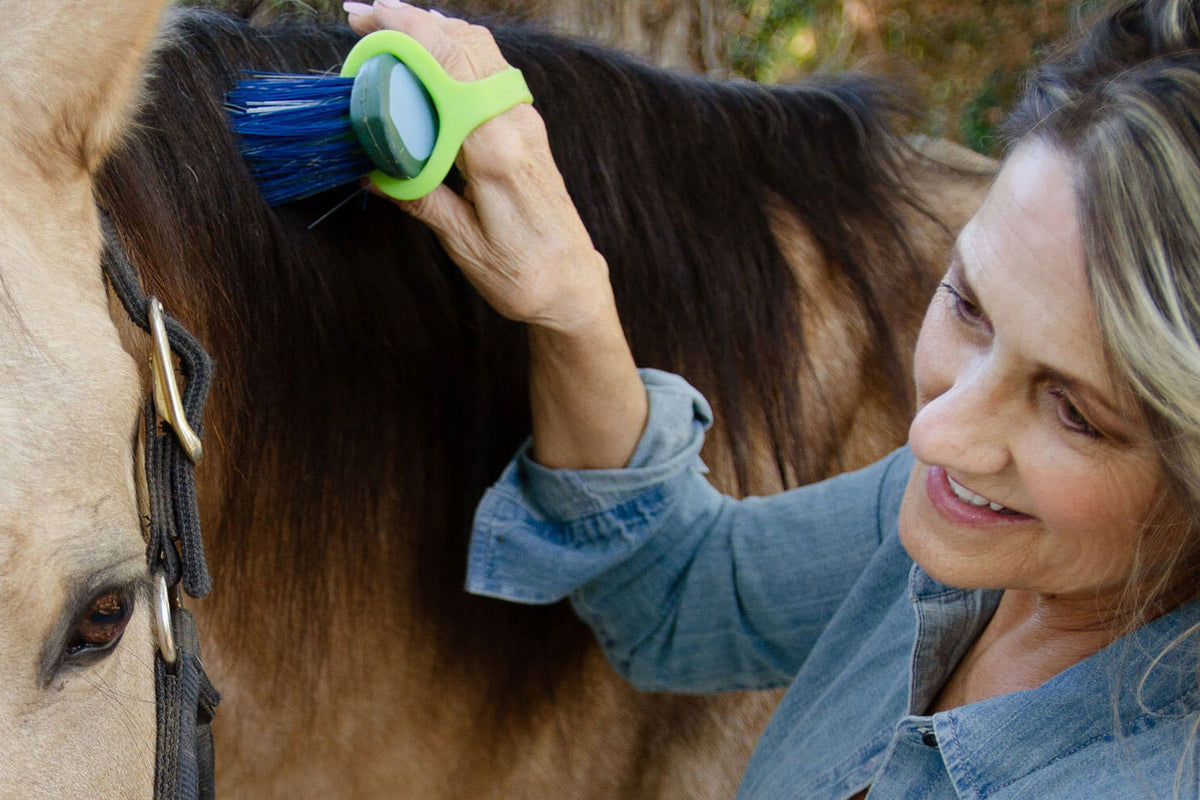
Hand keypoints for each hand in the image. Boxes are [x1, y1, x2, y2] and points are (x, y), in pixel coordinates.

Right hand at [344, 1, 614, 337]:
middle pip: (466, 44)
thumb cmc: (522, 274)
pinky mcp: (528, 129)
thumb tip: (371, 171)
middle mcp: (517, 125)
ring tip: (389, 26)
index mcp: (496, 149)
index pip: (450, 67)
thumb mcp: (461, 243)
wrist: (572, 286)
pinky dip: (456, 52)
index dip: (407, 32)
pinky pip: (491, 72)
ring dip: (435, 30)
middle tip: (364, 15)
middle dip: (413, 20)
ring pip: (483, 51)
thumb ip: (418, 199)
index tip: (366, 19)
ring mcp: (527, 123)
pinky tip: (429, 56)